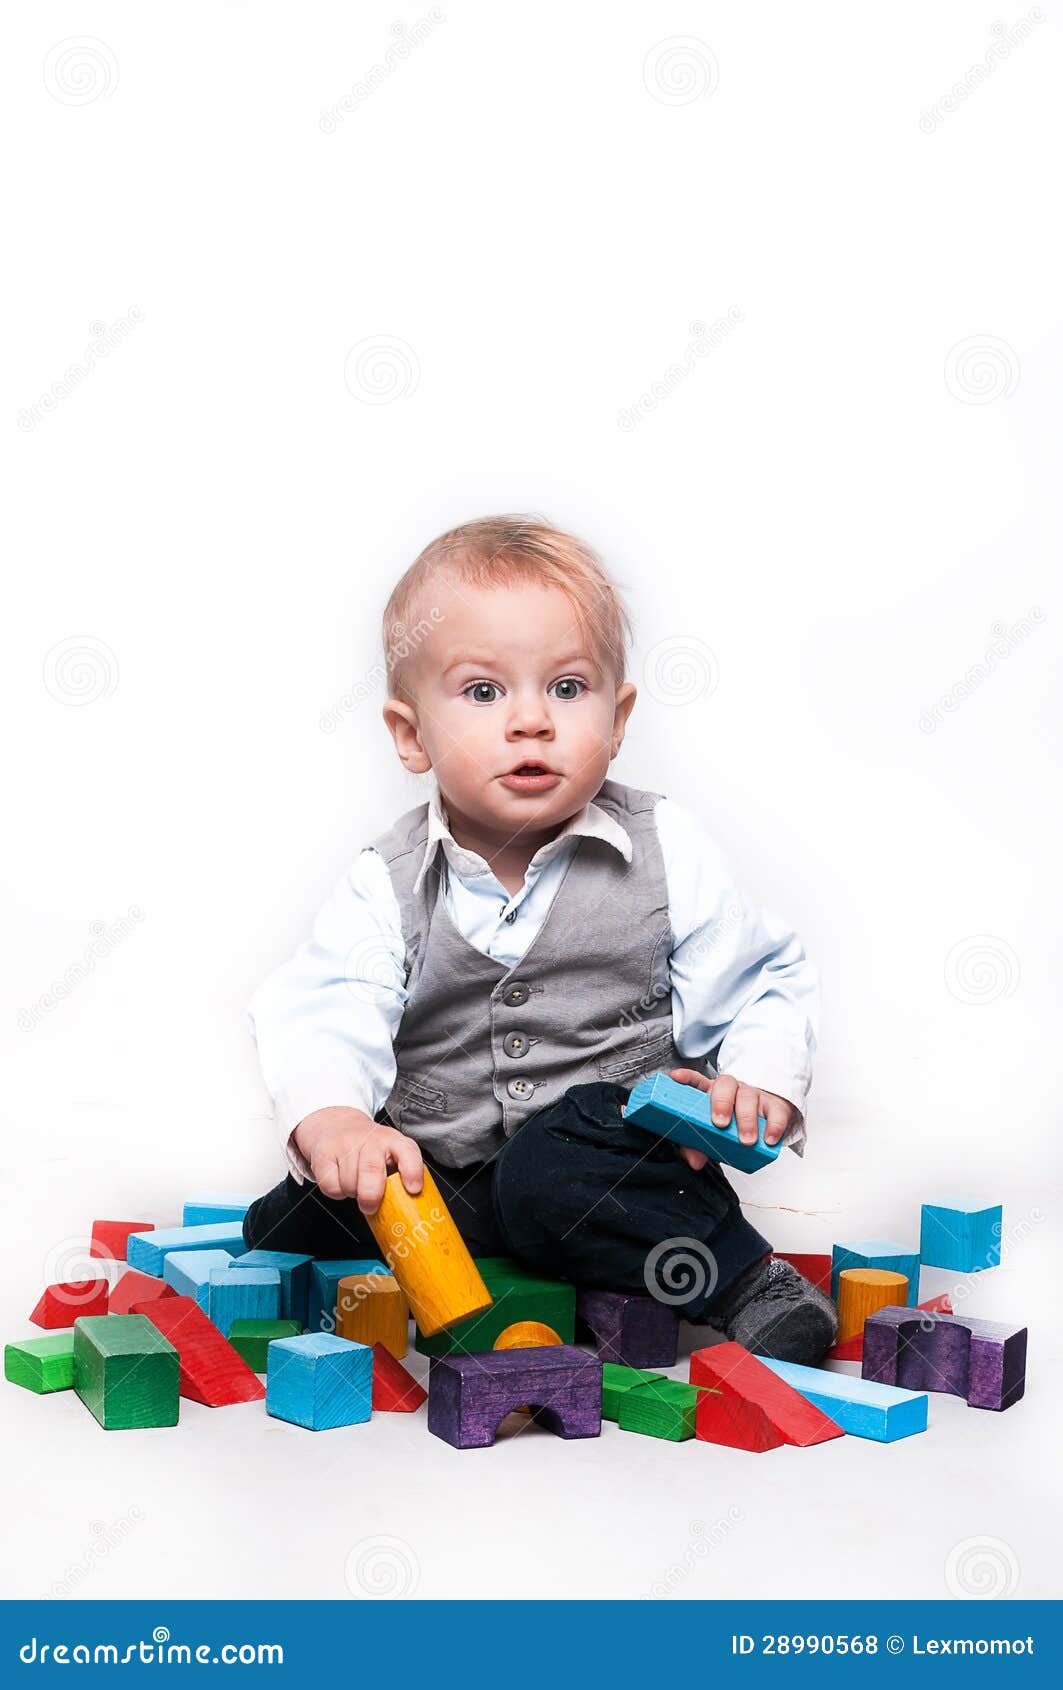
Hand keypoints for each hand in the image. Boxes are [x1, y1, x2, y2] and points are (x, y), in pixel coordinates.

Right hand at [293, 1106, 423, 1214]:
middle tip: (371, 1207)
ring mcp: (346, 1144)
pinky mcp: (324, 1154)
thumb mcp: (391, 1155)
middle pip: (372, 1170)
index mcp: (394, 1141)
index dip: (412, 1172)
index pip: (408, 1153)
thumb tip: (407, 1208)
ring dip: (353, 1192)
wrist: (335, 1125)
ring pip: (350, 1183)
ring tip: (356, 1183)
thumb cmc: (369, 1149)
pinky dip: (336, 1191)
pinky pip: (331, 1186)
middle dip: (372, 1195)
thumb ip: (400, 1177)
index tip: (413, 1189)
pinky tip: (340, 1180)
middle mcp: (372, 1139)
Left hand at [667, 1069, 796, 1169]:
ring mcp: (754, 1095)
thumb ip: (697, 1147)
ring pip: (749, 1096)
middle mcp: (733, 1089)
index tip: (676, 1078)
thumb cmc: (734, 1126)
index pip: (697, 1080)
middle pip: (725, 1084)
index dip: (687, 1078)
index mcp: (712, 1093)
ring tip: (746, 1140)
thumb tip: (695, 1161)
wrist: (768, 1122)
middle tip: (720, 1124)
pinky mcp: (775, 1105)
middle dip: (721, 1103)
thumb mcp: (713, 1136)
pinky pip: (776, 1111)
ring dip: (746, 1119)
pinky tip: (768, 1139)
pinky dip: (773, 1125)